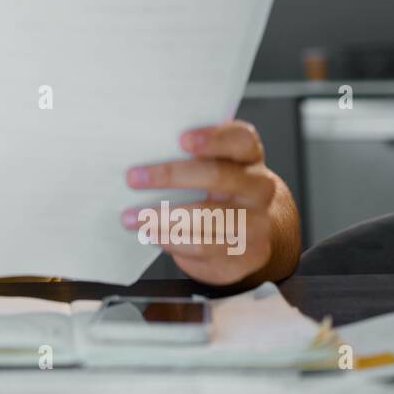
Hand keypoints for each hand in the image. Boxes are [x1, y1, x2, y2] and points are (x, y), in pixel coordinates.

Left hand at [123, 121, 283, 285]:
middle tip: (133, 179)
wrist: (261, 228)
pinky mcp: (247, 254)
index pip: (240, 140)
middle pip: (217, 177)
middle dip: (170, 176)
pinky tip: (153, 235)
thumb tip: (144, 148)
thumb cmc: (225, 188)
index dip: (213, 138)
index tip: (182, 139)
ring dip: (161, 219)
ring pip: (206, 219)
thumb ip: (192, 153)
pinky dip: (172, 242)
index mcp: (250, 157)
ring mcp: (256, 223)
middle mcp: (259, 188)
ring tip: (132, 218)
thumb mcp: (219, 164)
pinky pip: (203, 249)